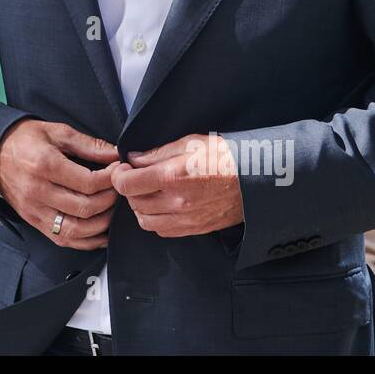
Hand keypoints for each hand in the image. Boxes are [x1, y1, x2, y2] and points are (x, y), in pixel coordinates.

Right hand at [0, 120, 119, 248]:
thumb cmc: (26, 139)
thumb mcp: (57, 131)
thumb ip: (89, 144)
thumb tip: (116, 155)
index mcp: (45, 165)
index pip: (88, 182)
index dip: (110, 179)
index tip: (119, 171)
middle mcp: (38, 192)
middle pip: (85, 208)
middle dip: (110, 200)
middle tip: (118, 189)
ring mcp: (34, 210)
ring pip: (76, 230)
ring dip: (101, 223)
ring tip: (111, 209)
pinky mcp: (33, 221)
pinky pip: (63, 239)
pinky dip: (86, 241)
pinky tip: (100, 232)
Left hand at [111, 133, 243, 237]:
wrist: (256, 180)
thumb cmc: (224, 156)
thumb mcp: (190, 143)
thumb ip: (157, 153)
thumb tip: (133, 159)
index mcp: (173, 177)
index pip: (127, 185)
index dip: (118, 176)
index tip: (123, 169)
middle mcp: (176, 202)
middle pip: (133, 203)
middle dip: (129, 189)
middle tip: (135, 177)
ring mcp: (186, 219)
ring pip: (144, 220)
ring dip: (140, 206)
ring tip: (148, 192)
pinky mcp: (194, 229)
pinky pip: (161, 230)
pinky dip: (154, 219)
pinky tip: (161, 205)